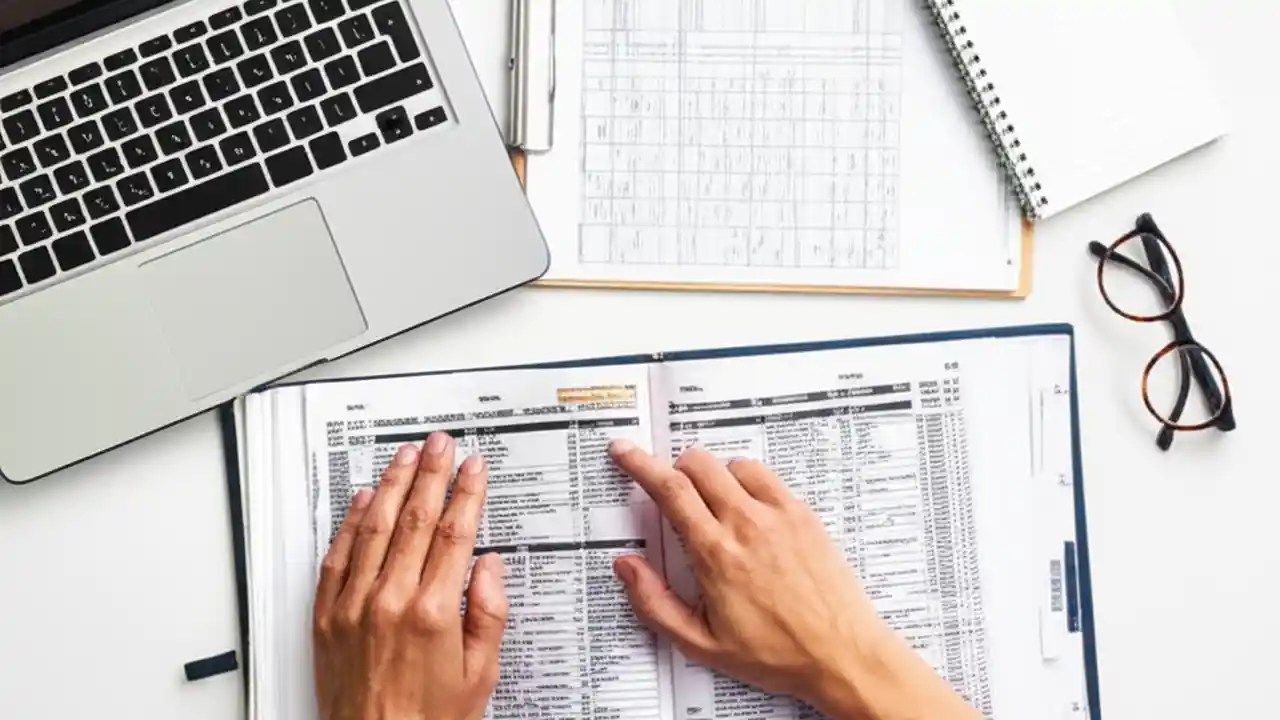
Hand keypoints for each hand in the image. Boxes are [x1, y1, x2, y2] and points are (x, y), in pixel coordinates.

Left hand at [313, 433, 507, 719]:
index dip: (467, 493)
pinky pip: (337, 556)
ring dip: (393, 485)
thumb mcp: (479, 675)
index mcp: (432, 612)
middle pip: (415, 519)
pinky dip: (350, 522)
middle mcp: (389, 600)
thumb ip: (488, 614)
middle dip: (431, 474)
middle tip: (440, 444)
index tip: (474, 468)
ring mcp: (352, 606)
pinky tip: (364, 500)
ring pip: (374, 527)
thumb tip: (487, 565)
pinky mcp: (326, 617)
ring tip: (406, 456)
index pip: (455, 534)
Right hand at [608, 442, 977, 719]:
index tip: (625, 452)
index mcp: (716, 554)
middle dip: (673, 466)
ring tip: (710, 501)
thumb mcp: (702, 644)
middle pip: (698, 465)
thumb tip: (627, 567)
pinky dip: (746, 478)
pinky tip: (746, 505)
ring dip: (711, 473)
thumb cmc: (777, 654)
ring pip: (731, 464)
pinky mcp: (803, 515)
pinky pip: (766, 475)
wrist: (841, 654)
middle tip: (666, 483)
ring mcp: (779, 515)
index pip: (670, 491)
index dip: (640, 464)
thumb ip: (655, 603)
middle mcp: (746, 525)